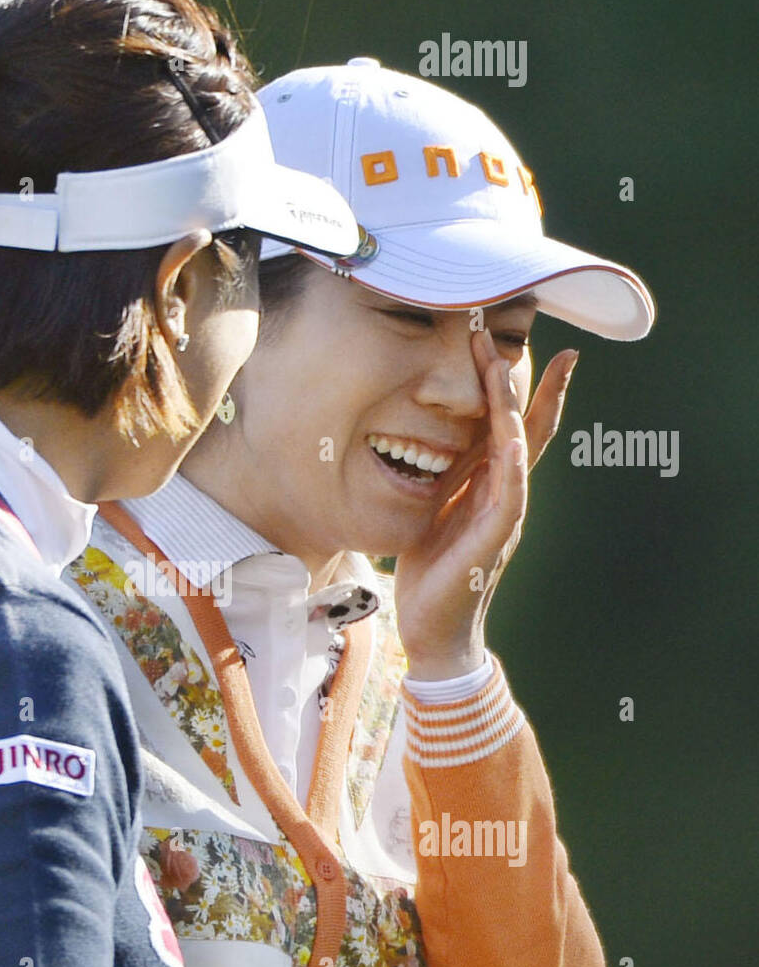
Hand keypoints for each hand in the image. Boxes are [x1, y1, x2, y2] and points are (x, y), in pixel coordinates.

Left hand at [393, 334, 577, 677]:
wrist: (434, 631)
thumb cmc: (432, 576)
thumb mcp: (432, 514)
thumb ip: (443, 482)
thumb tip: (433, 448)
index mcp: (490, 488)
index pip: (513, 430)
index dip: (524, 391)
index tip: (534, 348)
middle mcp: (506, 495)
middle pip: (521, 427)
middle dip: (517, 381)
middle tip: (512, 335)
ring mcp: (505, 515)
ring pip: (516, 449)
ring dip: (510, 407)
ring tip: (503, 367)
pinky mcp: (495, 537)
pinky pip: (509, 492)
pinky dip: (513, 463)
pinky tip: (513, 438)